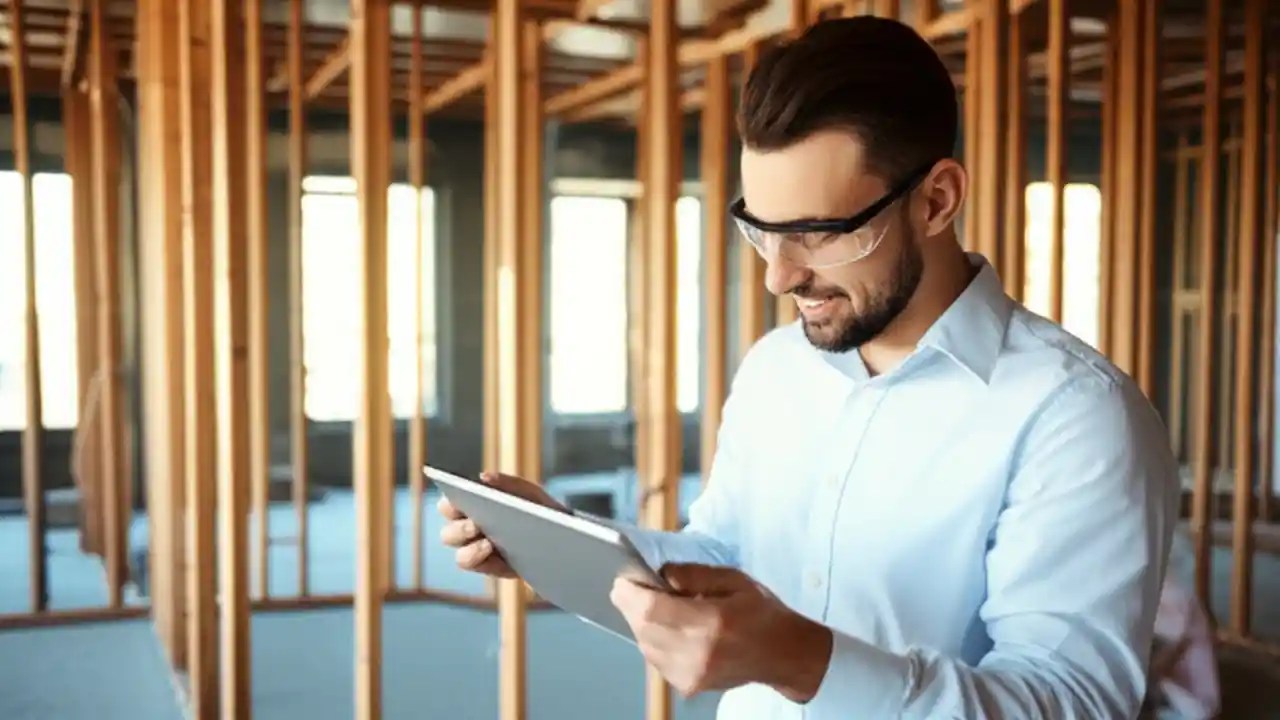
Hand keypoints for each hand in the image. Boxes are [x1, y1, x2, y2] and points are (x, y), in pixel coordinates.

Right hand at [437, 471, 566, 578]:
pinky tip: (498, 555)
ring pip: (460, 556)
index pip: (448, 506)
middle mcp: (470, 531)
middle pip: (448, 534)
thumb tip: (483, 477)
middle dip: (459, 529)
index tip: (457, 502)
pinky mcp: (493, 569)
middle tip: (475, 525)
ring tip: (489, 543)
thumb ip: (508, 483)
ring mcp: (479, 553)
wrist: (565, 538)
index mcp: (473, 508)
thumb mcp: (530, 494)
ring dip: (470, 550)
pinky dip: (485, 562)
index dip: (448, 504)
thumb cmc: (541, 510)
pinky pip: (479, 569)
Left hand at [609, 563, 832, 700]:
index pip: (652, 610)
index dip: (631, 594)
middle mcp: (699, 653)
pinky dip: (651, 641)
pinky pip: (655, 660)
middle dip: (630, 606)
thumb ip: (695, 575)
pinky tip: (661, 627)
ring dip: (639, 624)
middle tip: (628, 589)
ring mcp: (692, 674)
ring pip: (645, 646)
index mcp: (712, 623)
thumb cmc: (762, 613)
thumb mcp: (734, 580)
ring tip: (646, 605)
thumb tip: (661, 574)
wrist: (784, 654)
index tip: (623, 580)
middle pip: (643, 628)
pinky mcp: (689, 686)